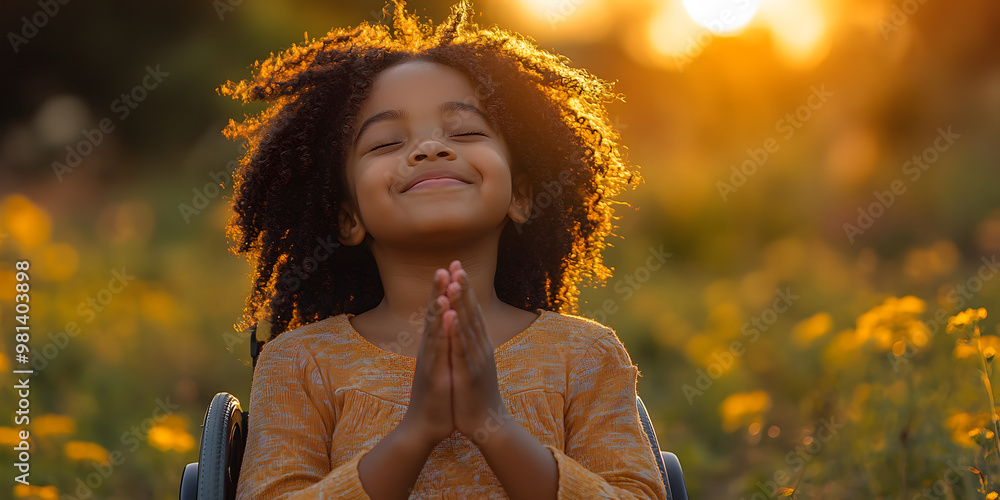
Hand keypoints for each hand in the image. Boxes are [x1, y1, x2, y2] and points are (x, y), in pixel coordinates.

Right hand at [400, 268, 455, 447]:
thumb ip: (441, 348)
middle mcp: (429, 350)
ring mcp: (430, 361)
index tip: (450, 269)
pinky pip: (439, 350)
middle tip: (443, 266)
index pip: (438, 314)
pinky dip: (443, 332)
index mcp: (433, 347)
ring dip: (438, 304)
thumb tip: (444, 330)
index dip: (443, 292)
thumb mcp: (440, 367)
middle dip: (438, 290)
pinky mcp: (434, 375)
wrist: (424, 426)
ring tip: (443, 283)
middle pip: (433, 315)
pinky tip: (447, 316)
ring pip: (434, 328)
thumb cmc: (436, 396)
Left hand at [444, 260, 511, 444]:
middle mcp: (480, 346)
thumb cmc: (477, 393)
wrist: (487, 423)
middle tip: (457, 263)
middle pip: (471, 312)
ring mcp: (476, 359)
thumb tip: (468, 327)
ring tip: (454, 281)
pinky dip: (456, 331)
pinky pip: (461, 349)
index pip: (471, 310)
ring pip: (467, 326)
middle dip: (463, 287)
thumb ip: (471, 344)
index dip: (464, 288)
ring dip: (461, 303)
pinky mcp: (469, 373)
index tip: (457, 267)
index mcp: (478, 343)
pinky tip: (451, 316)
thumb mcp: (474, 363)